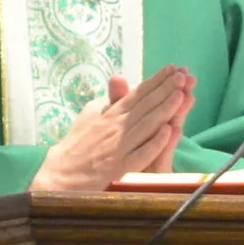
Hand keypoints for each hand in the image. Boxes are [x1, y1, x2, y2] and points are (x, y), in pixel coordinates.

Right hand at [30, 65, 195, 191]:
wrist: (59, 176)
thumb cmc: (76, 146)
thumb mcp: (90, 116)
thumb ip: (108, 101)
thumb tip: (119, 82)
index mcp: (110, 114)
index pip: (137, 94)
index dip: (156, 81)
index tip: (173, 69)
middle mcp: (116, 127)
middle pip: (145, 106)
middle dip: (165, 89)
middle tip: (183, 75)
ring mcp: (119, 147)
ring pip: (146, 126)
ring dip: (164, 110)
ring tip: (181, 95)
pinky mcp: (120, 168)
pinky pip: (141, 154)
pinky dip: (154, 142)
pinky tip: (169, 132)